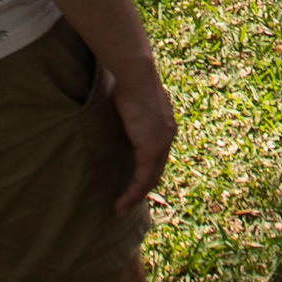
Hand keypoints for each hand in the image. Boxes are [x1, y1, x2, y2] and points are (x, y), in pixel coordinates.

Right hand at [99, 60, 177, 210]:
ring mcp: (162, 142)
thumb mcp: (128, 101)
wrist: (135, 73)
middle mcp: (168, 134)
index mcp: (164, 124)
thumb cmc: (127, 79)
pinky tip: (122, 204)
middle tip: (127, 203)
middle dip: (142, 188)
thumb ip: (126, 113)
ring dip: (136, 196)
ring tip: (121, 209)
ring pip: (151, 178)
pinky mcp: (152, 148)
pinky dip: (133, 193)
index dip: (146, 170)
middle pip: (156, 169)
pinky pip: (143, 178)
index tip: (133, 182)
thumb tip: (114, 111)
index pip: (157, 154)